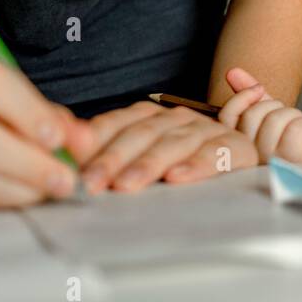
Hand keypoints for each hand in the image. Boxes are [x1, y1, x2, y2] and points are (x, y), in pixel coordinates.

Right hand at [0, 43, 92, 207]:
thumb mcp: (7, 88)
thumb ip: (47, 112)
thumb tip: (84, 143)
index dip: (26, 111)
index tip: (59, 139)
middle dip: (30, 162)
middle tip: (68, 179)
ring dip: (21, 188)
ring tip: (55, 188)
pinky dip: (2, 200)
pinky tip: (28, 194)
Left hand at [74, 101, 258, 193]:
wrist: (238, 164)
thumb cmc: (182, 164)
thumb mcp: (140, 157)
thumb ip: (102, 149)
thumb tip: (62, 139)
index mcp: (150, 117)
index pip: (116, 123)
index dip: (92, 141)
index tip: (69, 165)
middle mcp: (176, 118)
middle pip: (141, 134)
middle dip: (112, 158)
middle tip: (91, 183)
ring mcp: (206, 131)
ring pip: (173, 143)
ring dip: (147, 164)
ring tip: (126, 185)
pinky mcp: (235, 148)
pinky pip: (214, 155)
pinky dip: (195, 166)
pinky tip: (177, 178)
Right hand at [217, 67, 301, 163]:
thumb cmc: (301, 137)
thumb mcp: (274, 112)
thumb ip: (252, 95)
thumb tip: (233, 72)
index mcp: (243, 147)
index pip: (227, 117)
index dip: (242, 97)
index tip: (258, 89)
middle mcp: (252, 158)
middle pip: (252, 114)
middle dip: (277, 107)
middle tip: (289, 121)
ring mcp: (270, 162)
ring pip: (275, 119)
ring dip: (295, 117)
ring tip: (301, 132)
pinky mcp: (292, 161)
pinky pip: (295, 128)